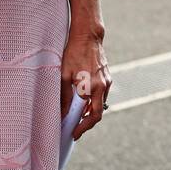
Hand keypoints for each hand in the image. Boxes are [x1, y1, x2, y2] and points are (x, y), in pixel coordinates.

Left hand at [61, 25, 110, 140]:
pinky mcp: (107, 77)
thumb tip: (63, 114)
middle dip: (87, 123)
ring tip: (77, 115)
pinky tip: (83, 101)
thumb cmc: (74, 53)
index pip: (92, 115)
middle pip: (98, 113)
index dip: (83, 127)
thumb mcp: (64, 75)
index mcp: (92, 87)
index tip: (74, 133)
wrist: (88, 36)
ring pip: (100, 104)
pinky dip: (93, 101)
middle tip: (76, 129)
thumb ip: (65, 97)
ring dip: (90, 112)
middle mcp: (103, 86)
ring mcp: (107, 81)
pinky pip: (101, 95)